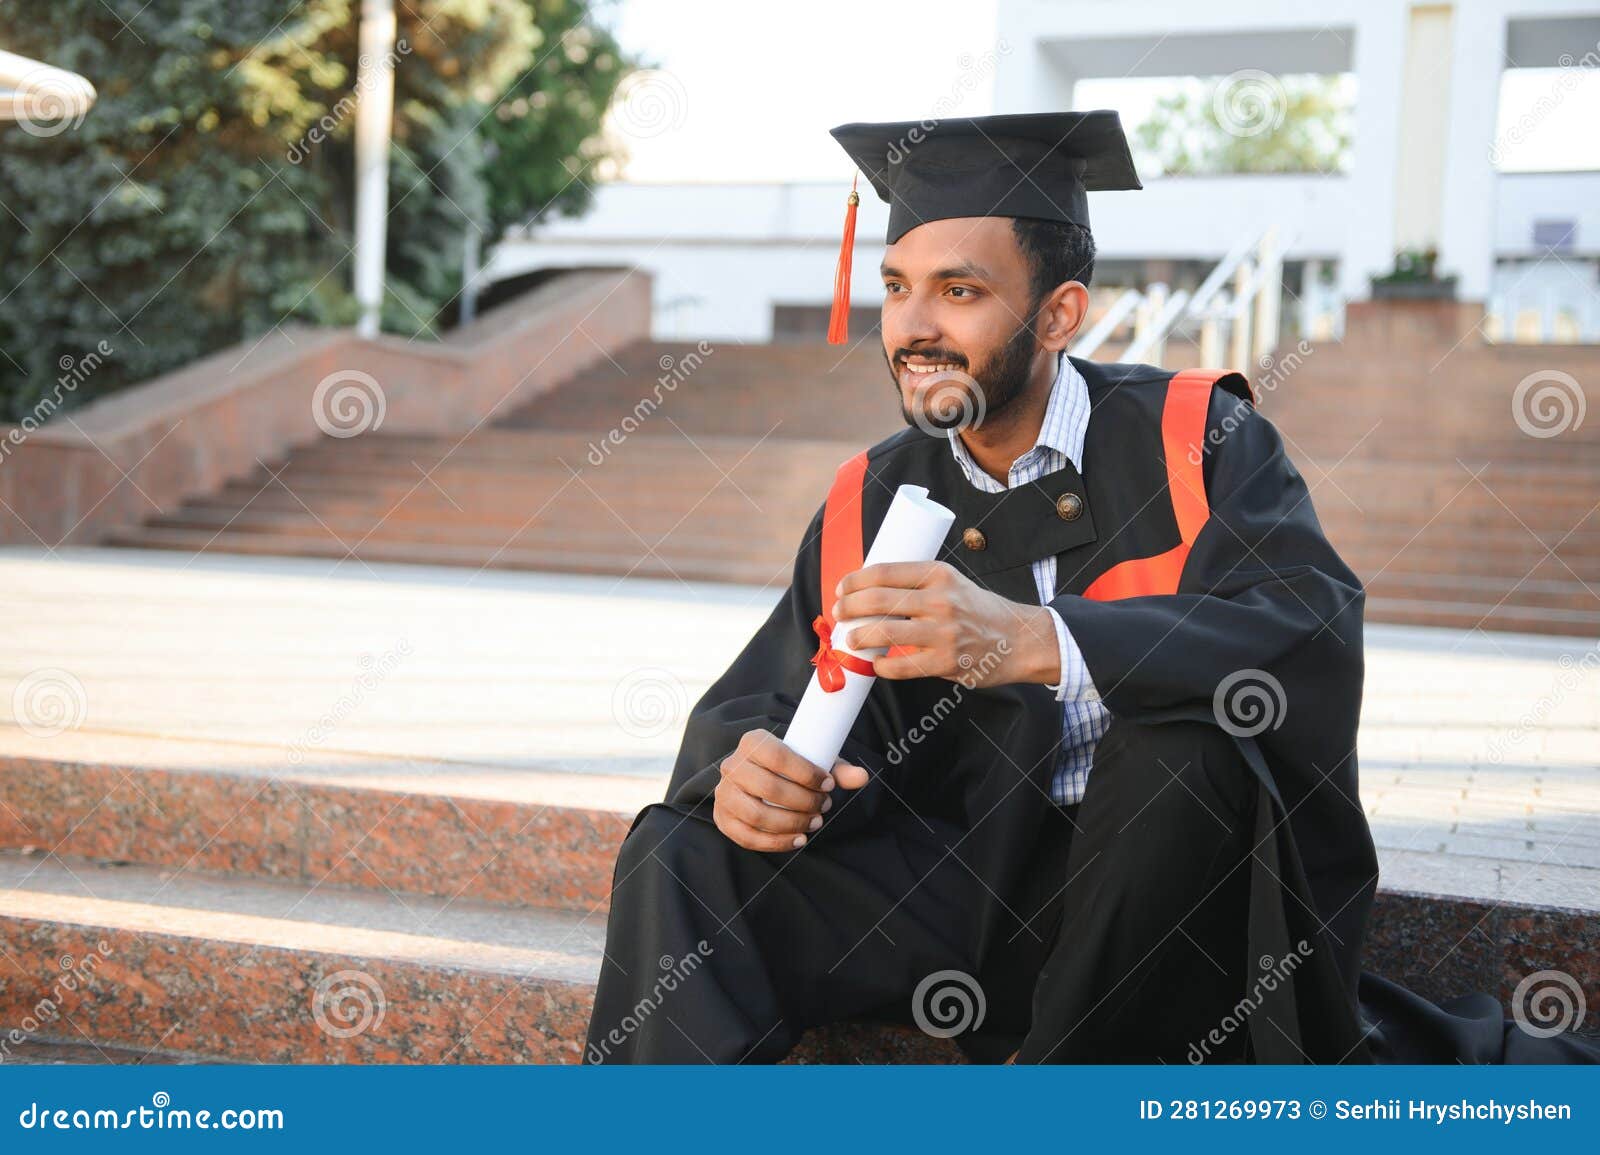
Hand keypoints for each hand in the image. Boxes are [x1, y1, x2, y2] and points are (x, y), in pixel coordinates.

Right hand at [714, 729, 869, 851]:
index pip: (778, 757)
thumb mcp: (812, 762)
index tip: (829, 785)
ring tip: (814, 823)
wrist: (759, 778)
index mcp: (753, 742)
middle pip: (769, 788)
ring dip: (792, 823)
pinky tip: (798, 839)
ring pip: (757, 815)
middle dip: (804, 802)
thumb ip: (837, 770)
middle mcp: (732, 765)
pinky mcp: (722, 818)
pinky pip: (748, 837)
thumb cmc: (790, 768)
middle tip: (824, 806)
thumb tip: (862, 777)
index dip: (806, 773)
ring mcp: (724, 793)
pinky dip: (776, 842)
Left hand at [832, 561, 1060, 686]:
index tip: (842, 588)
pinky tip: (876, 663)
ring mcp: (943, 632)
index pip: (884, 571)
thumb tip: (868, 591)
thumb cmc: (978, 609)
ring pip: (883, 632)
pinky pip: (900, 666)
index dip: (855, 580)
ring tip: (851, 640)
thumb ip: (917, 584)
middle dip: (848, 608)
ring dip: (858, 637)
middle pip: (877, 600)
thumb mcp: (952, 582)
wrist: (1019, 638)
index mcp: (938, 574)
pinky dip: (881, 666)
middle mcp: (940, 600)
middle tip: (839, 614)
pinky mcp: (946, 662)